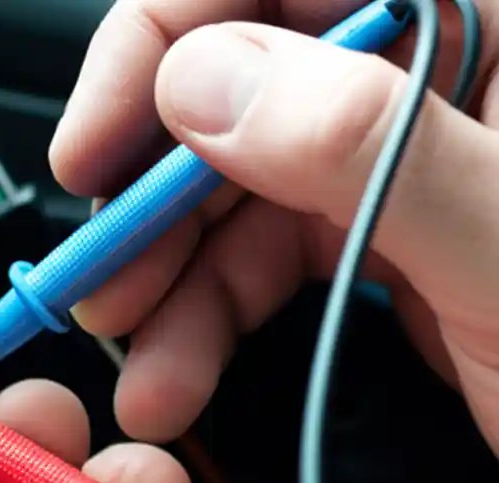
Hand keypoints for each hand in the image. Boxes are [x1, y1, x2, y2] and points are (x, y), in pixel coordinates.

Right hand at [51, 0, 498, 449]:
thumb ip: (369, 147)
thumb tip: (206, 82)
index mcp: (491, 16)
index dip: (161, 42)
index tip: (99, 146)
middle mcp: (441, 65)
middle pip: (232, 78)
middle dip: (150, 193)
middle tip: (99, 281)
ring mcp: (404, 148)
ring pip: (232, 178)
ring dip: (164, 278)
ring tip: (141, 365)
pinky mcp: (385, 229)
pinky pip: (263, 248)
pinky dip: (206, 315)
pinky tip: (178, 371)